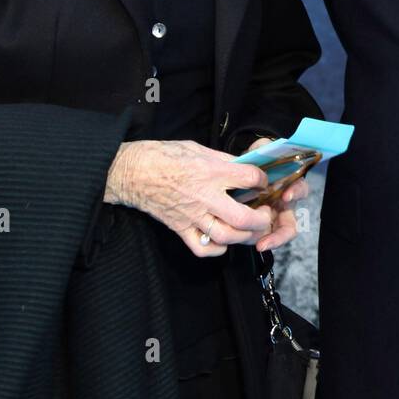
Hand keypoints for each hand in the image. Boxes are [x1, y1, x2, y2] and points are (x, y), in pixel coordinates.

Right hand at [104, 139, 273, 257]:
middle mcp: (204, 196)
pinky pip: (201, 247)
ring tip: (251, 230)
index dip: (262, 180)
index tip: (262, 182)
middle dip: (261, 220)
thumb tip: (243, 166)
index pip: (249, 179)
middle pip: (242, 217)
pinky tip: (224, 242)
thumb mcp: (197, 148)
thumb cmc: (163, 155)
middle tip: (266, 215)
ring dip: (244, 237)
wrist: (132, 171)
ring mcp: (192, 215)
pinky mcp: (180, 228)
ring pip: (225, 236)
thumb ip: (222, 160)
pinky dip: (217, 249)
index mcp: (210, 172)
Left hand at [246, 138, 310, 253]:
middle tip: (269, 238)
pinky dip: (253, 240)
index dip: (296, 193)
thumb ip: (265, 147)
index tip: (286, 196)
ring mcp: (271, 217)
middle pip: (290, 224)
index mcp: (287, 187)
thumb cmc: (255, 161)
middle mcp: (282, 205)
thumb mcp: (260, 151)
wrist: (240, 171)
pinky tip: (246, 241)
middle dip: (282, 234)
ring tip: (259, 245)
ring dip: (269, 241)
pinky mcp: (257, 225)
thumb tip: (266, 146)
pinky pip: (259, 237)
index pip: (299, 190)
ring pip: (275, 235)